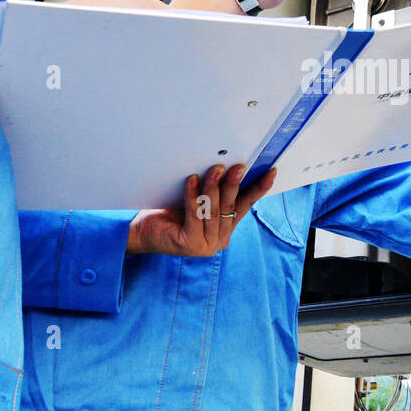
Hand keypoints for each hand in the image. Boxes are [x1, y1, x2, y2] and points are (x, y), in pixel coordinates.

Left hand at [127, 164, 277, 256]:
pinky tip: (191, 180)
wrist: (141, 232)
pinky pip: (195, 214)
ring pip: (213, 210)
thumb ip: (213, 193)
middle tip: (238, 166)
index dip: (258, 188)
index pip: (246, 205)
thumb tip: (226, 165)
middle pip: (230, 205)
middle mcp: (219, 240)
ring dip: (214, 186)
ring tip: (214, 168)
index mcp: (225, 229)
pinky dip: (193, 195)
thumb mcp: (197, 201)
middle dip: (234, 183)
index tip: (270, 172)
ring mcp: (206, 245)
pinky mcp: (190, 244)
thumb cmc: (168, 213)